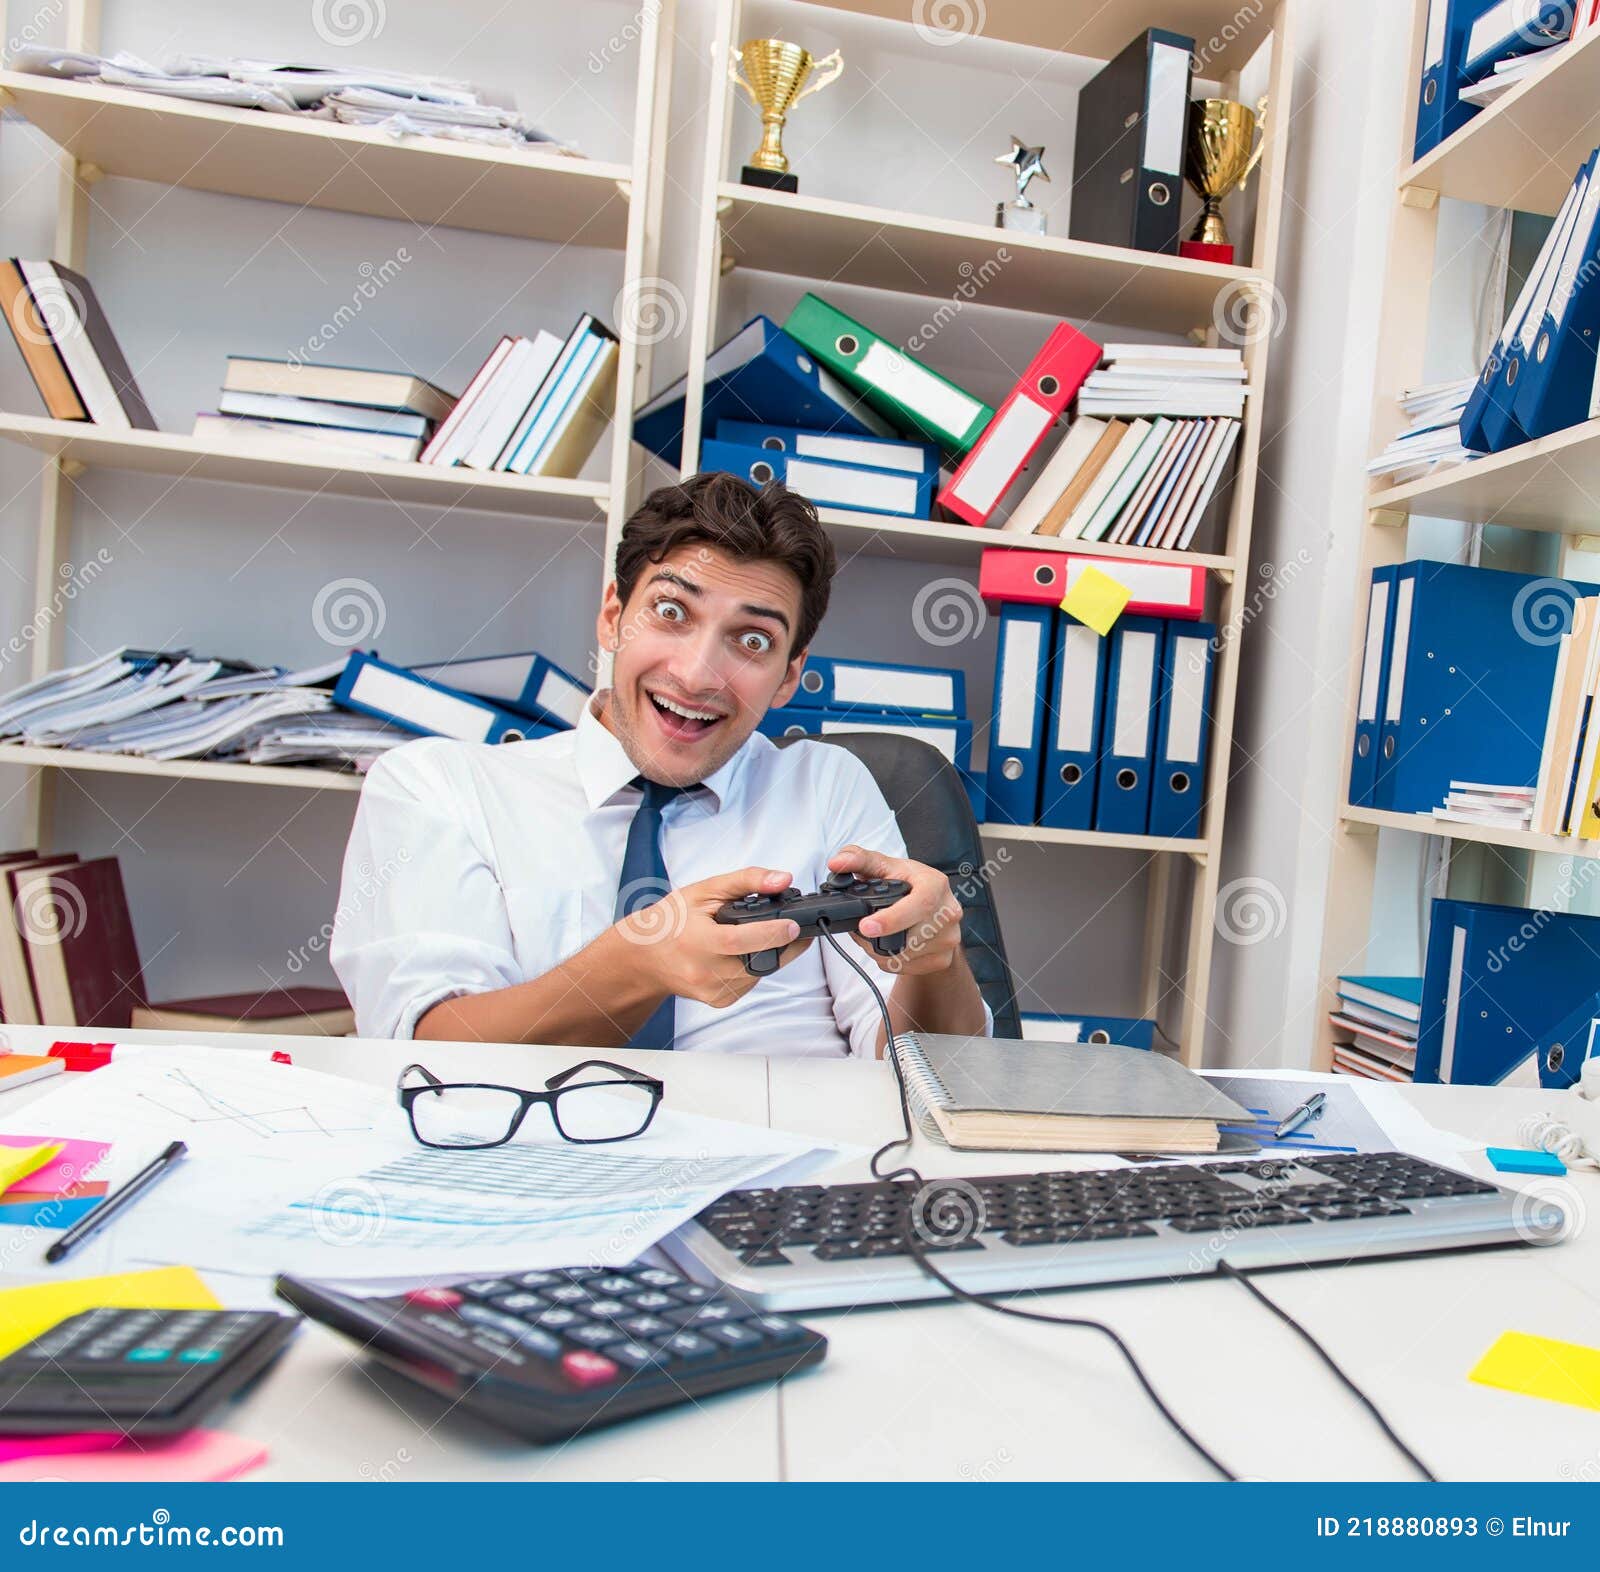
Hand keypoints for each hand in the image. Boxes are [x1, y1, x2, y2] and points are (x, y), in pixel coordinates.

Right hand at [618, 866, 811, 1008]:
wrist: (647, 956)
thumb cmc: (672, 921)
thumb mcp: (705, 890)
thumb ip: (746, 881)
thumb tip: (782, 879)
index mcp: (696, 941)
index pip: (739, 941)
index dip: (770, 933)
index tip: (794, 925)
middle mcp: (704, 972)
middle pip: (759, 961)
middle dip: (781, 943)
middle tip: (788, 925)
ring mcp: (713, 990)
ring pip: (760, 973)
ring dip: (768, 954)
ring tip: (753, 935)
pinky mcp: (721, 1000)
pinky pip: (751, 982)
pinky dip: (755, 966)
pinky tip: (741, 953)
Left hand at [826, 845, 963, 976]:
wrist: (935, 911)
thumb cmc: (911, 885)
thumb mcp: (887, 866)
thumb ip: (859, 859)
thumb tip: (837, 863)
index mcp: (936, 885)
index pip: (920, 904)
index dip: (892, 918)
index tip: (866, 926)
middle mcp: (948, 912)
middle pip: (909, 936)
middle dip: (877, 937)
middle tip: (862, 928)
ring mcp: (948, 938)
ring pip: (904, 955)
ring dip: (879, 949)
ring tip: (875, 933)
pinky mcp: (943, 959)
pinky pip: (905, 967)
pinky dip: (889, 960)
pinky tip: (888, 944)